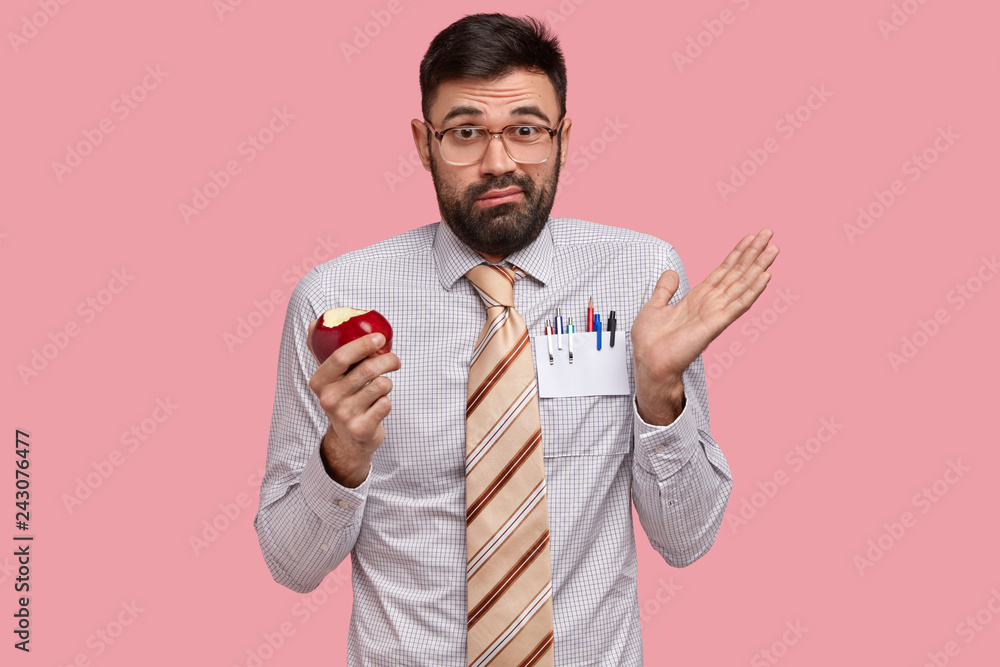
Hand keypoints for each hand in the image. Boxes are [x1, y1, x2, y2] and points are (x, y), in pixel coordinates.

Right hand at [306, 321, 400, 485]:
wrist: (349, 439)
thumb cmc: (343, 398)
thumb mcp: (329, 377)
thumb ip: (322, 349)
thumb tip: (315, 322)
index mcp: (319, 382)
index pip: (340, 357)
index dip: (363, 344)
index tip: (380, 337)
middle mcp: (328, 399)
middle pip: (367, 370)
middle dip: (388, 360)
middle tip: (395, 360)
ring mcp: (344, 416)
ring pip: (381, 385)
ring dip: (388, 383)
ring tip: (383, 386)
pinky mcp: (361, 429)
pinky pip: (386, 404)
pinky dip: (387, 401)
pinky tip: (379, 405)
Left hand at [631, 228, 778, 424]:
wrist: (649, 362)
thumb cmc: (650, 342)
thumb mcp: (654, 306)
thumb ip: (665, 289)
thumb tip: (671, 273)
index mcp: (698, 298)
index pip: (723, 271)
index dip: (737, 253)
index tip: (751, 238)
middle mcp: (711, 303)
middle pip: (737, 273)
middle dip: (753, 253)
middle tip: (769, 233)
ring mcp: (716, 313)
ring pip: (742, 285)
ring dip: (759, 266)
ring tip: (774, 249)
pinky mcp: (716, 324)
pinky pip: (738, 304)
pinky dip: (752, 290)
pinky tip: (765, 276)